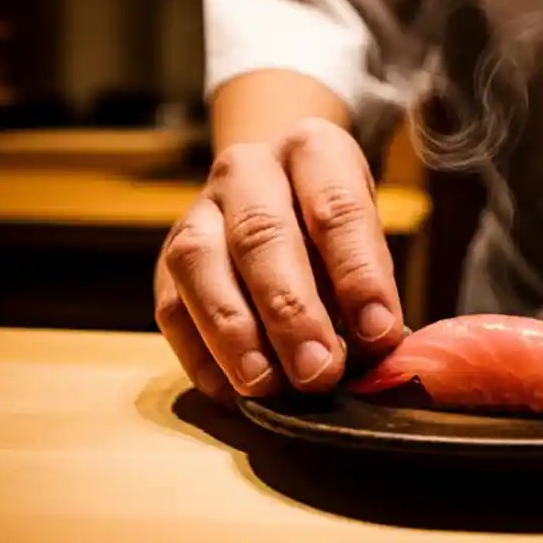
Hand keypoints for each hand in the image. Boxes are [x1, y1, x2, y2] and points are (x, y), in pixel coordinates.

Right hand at [153, 118, 403, 404]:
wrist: (278, 191)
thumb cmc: (335, 227)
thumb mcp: (368, 235)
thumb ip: (371, 287)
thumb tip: (375, 352)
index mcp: (313, 151)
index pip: (336, 208)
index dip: (359, 274)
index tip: (378, 333)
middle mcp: (249, 169)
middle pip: (261, 235)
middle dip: (291, 310)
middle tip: (318, 370)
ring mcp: (199, 209)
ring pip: (200, 263)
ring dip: (233, 332)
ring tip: (265, 385)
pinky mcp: (165, 257)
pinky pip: (171, 306)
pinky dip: (200, 355)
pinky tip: (232, 391)